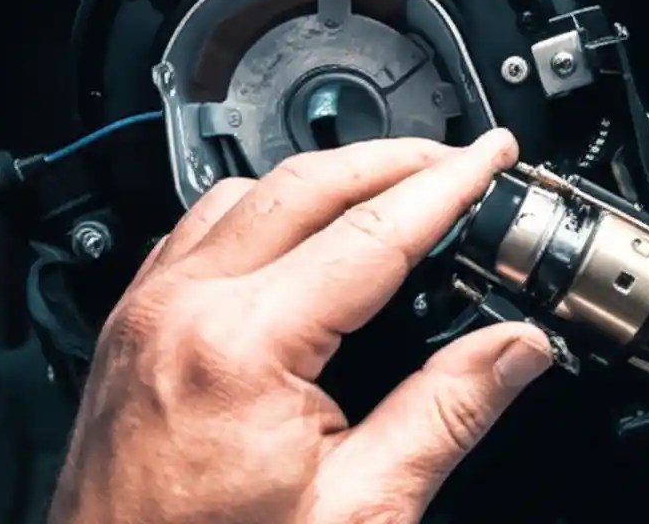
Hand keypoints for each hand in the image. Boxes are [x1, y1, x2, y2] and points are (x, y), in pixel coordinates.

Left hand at [49, 130, 554, 522]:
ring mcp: (145, 314)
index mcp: (242, 349)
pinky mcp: (131, 330)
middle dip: (394, 159)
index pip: (371, 232)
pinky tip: (301, 229)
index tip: (490, 159)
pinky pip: (199, 229)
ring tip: (391, 189)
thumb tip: (517, 348)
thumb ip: (447, 414)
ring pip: (245, 191)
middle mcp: (181, 310)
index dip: (446, 185)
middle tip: (458, 160)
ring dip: (326, 177)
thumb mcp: (359, 511)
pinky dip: (263, 208)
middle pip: (305, 184)